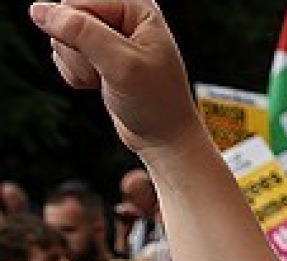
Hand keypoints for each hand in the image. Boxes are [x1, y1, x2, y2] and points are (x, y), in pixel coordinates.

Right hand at [29, 1, 206, 153]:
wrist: (162, 137)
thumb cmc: (156, 101)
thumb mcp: (121, 64)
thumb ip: (81, 32)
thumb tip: (40, 10)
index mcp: (138, 8)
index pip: (78, 0)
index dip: (77, 29)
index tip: (100, 55)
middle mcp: (123, 16)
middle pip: (66, 16)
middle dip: (77, 49)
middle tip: (106, 70)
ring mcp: (108, 36)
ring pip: (62, 36)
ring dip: (77, 65)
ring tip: (107, 79)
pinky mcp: (96, 55)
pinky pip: (64, 54)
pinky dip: (76, 74)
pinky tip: (99, 84)